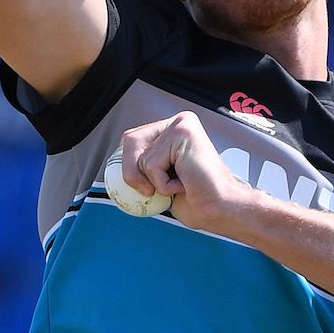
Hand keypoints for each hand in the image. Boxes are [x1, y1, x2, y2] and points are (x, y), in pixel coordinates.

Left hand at [121, 113, 247, 235]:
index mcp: (173, 130)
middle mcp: (178, 122)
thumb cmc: (196, 201)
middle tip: (155, 190)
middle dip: (133, 173)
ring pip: (139, 156)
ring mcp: (181, 124)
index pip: (131, 141)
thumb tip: (112, 164)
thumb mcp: (159, 181)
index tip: (146, 187)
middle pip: (129, 141)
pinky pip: (151, 163)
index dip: (129, 167)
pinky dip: (163, 183)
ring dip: (154, 182)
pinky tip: (186, 182)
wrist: (220, 210)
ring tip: (180, 184)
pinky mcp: (183, 132)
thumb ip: (142, 167)